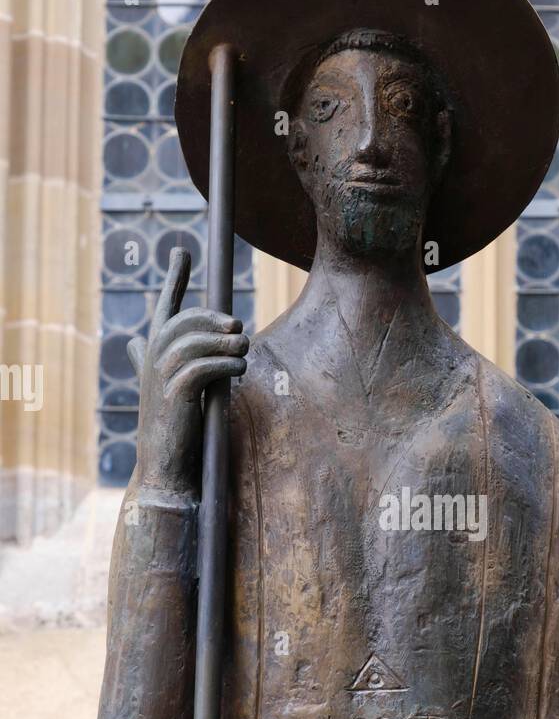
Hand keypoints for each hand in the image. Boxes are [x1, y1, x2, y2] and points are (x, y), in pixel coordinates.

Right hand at [129, 247, 248, 495]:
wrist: (166, 466)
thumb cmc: (178, 427)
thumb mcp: (178, 389)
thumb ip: (182, 365)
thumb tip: (192, 350)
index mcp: (154, 354)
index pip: (165, 309)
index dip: (173, 279)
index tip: (181, 252)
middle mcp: (153, 360)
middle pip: (184, 321)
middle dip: (214, 319)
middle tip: (237, 327)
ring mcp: (161, 377)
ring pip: (195, 342)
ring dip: (226, 344)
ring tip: (244, 351)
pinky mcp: (176, 395)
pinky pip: (204, 367)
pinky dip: (227, 365)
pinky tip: (239, 371)